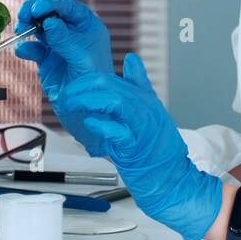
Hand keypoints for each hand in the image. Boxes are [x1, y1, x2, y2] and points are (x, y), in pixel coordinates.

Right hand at [13, 0, 112, 100]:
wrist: (85, 109)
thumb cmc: (94, 81)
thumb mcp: (82, 58)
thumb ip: (65, 40)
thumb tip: (50, 22)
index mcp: (87, 25)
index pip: (68, 6)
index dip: (52, 4)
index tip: (38, 8)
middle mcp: (72, 31)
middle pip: (50, 12)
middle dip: (35, 11)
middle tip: (24, 16)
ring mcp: (58, 44)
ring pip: (39, 26)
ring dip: (27, 26)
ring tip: (21, 30)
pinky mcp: (46, 58)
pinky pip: (33, 47)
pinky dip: (25, 47)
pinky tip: (22, 50)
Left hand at [54, 53, 222, 239]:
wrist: (174, 180)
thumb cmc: (159, 151)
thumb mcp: (151, 111)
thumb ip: (140, 86)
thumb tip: (132, 59)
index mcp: (145, 100)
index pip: (113, 79)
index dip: (88, 80)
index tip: (73, 88)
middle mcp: (145, 109)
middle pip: (111, 86)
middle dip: (83, 88)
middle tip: (66, 97)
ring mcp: (142, 127)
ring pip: (116, 101)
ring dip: (89, 101)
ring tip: (72, 106)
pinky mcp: (137, 148)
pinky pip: (119, 132)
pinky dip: (102, 126)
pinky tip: (90, 124)